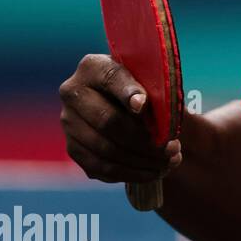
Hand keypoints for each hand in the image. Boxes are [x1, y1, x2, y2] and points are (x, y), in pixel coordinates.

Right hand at [59, 54, 180, 186]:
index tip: (143, 106)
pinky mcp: (74, 148)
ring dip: (141, 160)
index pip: (111, 79)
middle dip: (144, 140)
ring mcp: (69, 122)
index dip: (128, 93)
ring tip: (168, 162)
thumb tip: (139, 106)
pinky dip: (130, 173)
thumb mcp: (152, 83)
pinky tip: (153, 172)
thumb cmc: (147, 89)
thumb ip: (152, 91)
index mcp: (93, 67)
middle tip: (172, 149)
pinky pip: (100, 167)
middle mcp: (73, 93)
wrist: (132, 105)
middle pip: (108, 121)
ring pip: (105, 149)